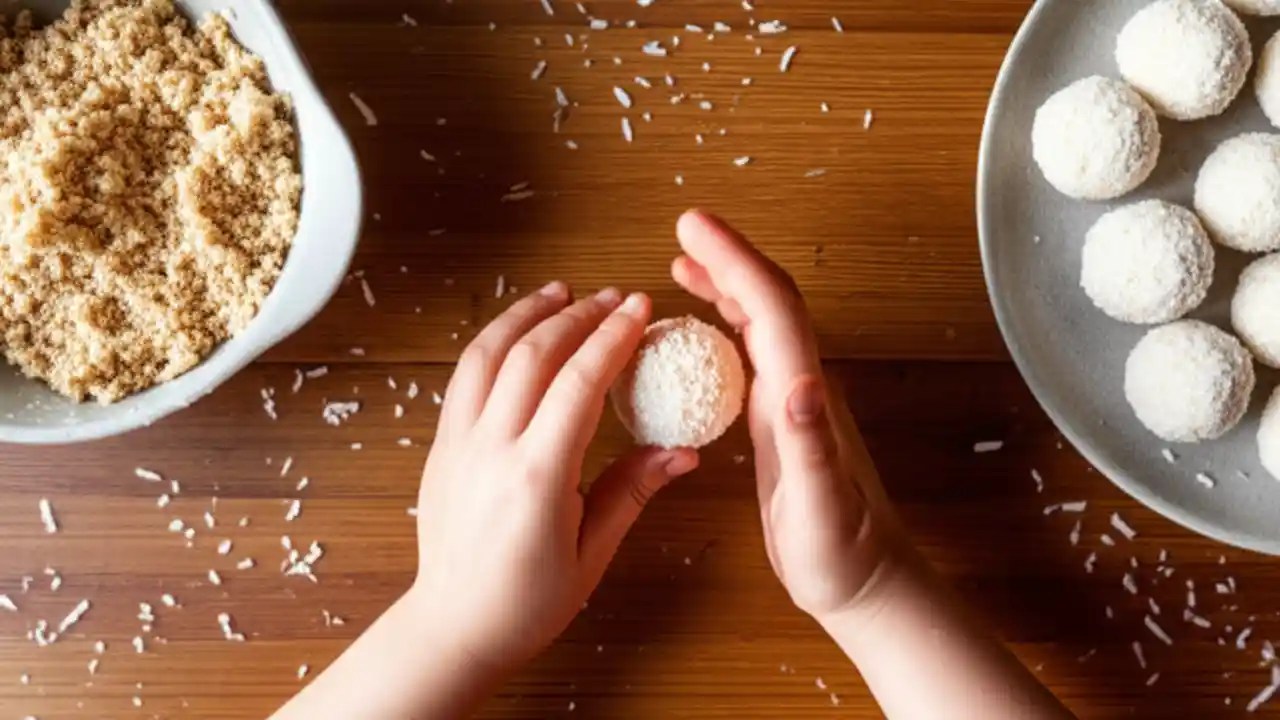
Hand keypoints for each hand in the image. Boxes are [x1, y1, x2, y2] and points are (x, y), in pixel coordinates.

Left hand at [411, 282, 699, 670]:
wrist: (454, 627)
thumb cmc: (526, 602)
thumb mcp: (592, 552)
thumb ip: (632, 491)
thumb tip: (683, 451)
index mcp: (536, 478)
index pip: (579, 383)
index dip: (613, 337)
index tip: (640, 310)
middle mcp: (491, 450)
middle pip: (534, 355)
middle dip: (579, 316)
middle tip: (614, 298)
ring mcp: (458, 444)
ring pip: (488, 353)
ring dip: (527, 314)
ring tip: (562, 293)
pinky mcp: (441, 445)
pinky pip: (465, 376)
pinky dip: (493, 342)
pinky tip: (518, 332)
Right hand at [671, 211, 902, 619]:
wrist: (865, 582)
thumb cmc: (843, 552)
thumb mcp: (822, 505)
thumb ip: (812, 445)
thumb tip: (798, 383)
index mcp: (804, 394)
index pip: (770, 308)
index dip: (733, 260)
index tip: (693, 226)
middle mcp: (801, 386)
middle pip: (766, 301)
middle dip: (728, 257)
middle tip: (684, 227)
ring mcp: (792, 402)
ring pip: (759, 324)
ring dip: (726, 285)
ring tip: (683, 263)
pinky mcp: (779, 423)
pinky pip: (748, 356)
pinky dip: (723, 328)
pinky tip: (700, 332)